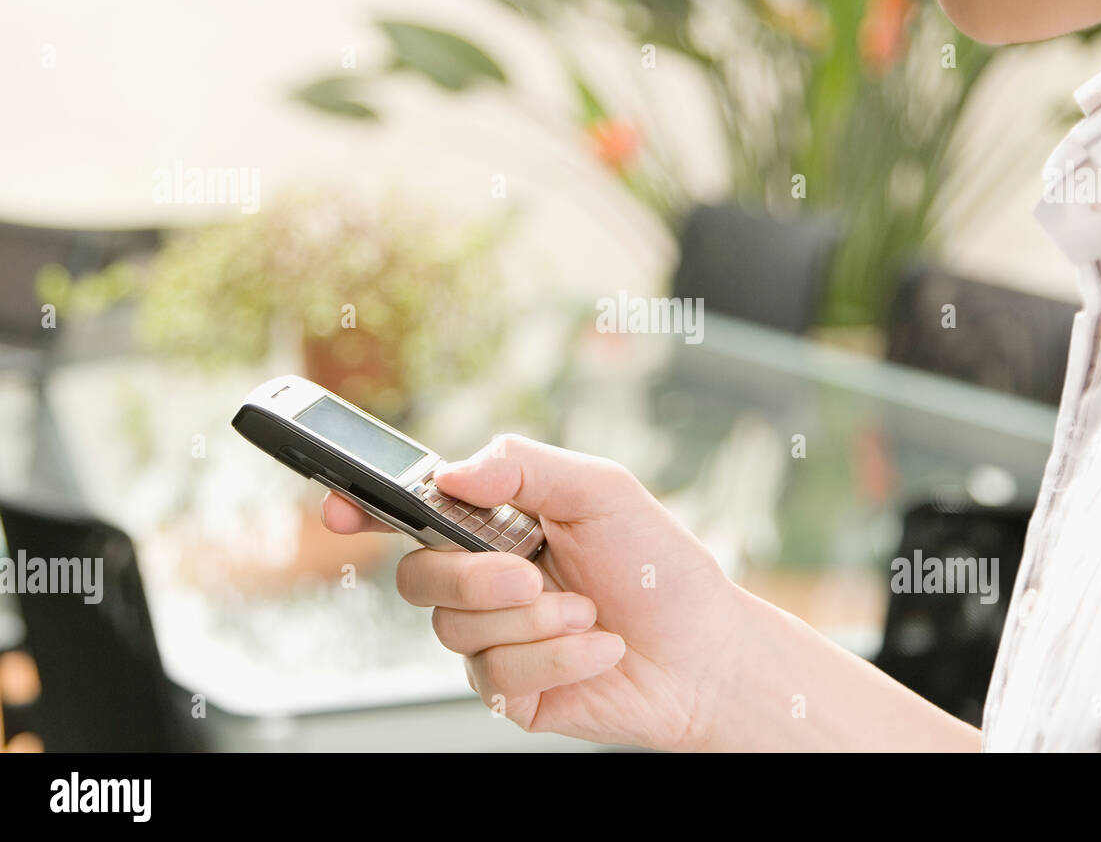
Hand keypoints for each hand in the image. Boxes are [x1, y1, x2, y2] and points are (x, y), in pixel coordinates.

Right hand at [322, 434, 748, 750]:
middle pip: (418, 578)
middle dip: (473, 577)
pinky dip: (558, 659)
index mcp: (497, 524)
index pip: (413, 512)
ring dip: (532, 621)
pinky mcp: (510, 690)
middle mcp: (485, 580)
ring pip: (455, 631)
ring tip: (586, 612)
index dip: (364, 505)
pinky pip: (496, 675)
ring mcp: (493, 638)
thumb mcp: (602, 492)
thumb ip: (526, 468)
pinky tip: (598, 648)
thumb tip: (453, 472)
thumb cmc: (659, 567)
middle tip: (532, 573)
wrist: (704, 653)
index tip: (338, 506)